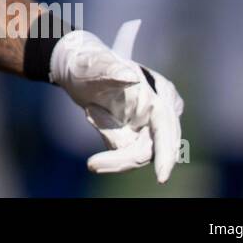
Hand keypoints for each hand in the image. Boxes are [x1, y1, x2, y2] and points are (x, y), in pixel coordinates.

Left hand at [50, 20, 184, 182]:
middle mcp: (161, 110)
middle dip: (121, 157)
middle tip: (93, 164)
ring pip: (134, 151)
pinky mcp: (138, 134)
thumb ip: (112, 71)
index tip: (161, 178)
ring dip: (109, 135)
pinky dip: (108, 134)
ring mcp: (150, 124)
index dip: (166, 154)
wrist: (76, 70)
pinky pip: (124, 148)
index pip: (166, 128)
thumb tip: (130, 76)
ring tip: (91, 109)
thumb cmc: (88, 64)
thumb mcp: (95, 65)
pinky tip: (95, 112)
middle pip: (149, 148)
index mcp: (159, 92)